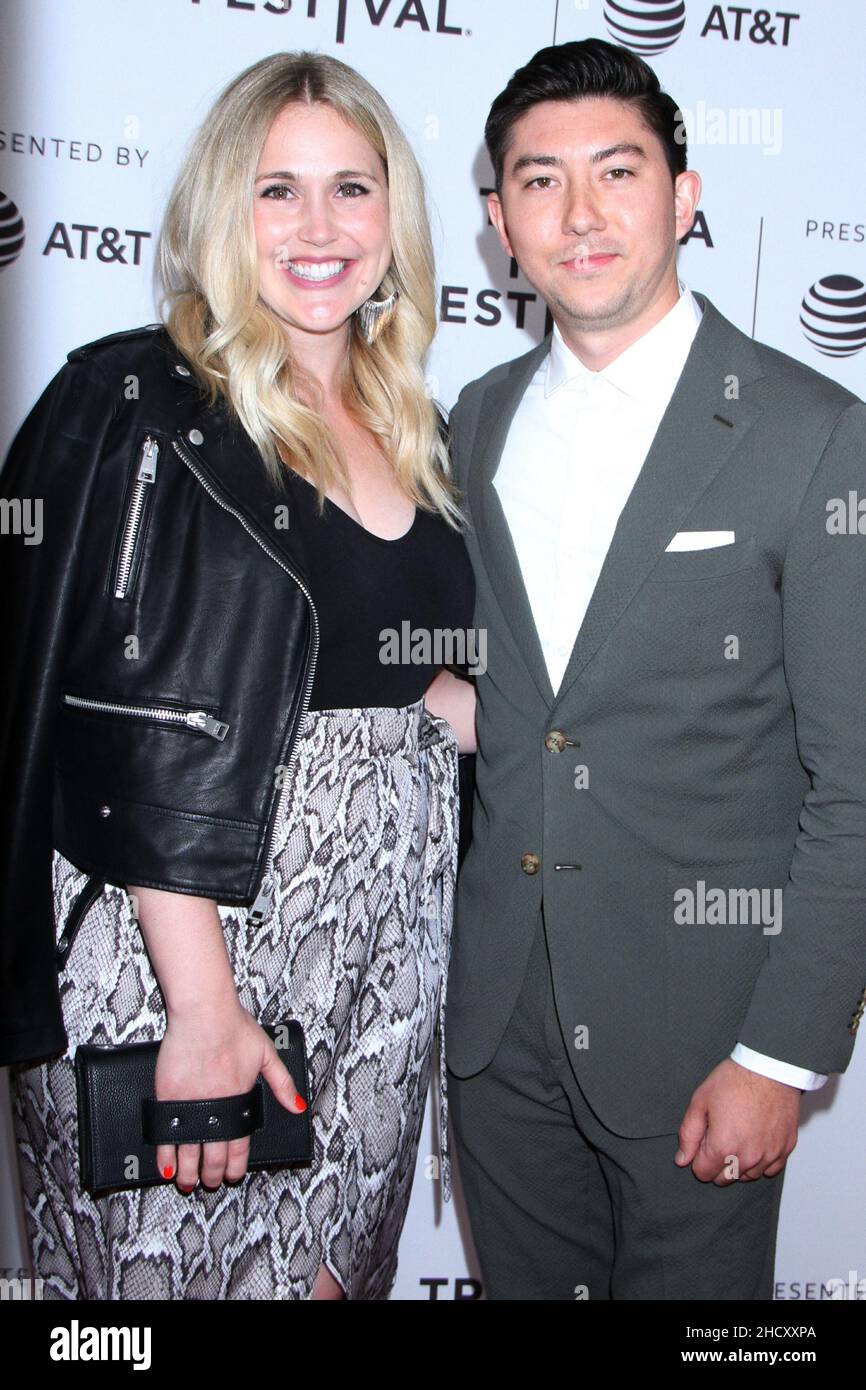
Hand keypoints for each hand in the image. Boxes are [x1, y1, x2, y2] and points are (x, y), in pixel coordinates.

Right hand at [154, 1001, 304, 1192]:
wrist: (204, 1012)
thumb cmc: (235, 1028)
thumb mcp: (267, 1054)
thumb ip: (283, 1084)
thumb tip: (298, 1107)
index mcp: (239, 1102)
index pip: (238, 1148)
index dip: (235, 1167)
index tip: (233, 1176)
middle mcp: (215, 1110)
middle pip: (213, 1156)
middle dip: (212, 1174)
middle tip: (209, 1182)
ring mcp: (189, 1106)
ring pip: (187, 1152)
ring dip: (188, 1173)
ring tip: (188, 1183)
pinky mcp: (168, 1097)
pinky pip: (165, 1135)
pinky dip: (164, 1155)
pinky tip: (165, 1167)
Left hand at [675, 1057, 800, 1184]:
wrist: (770, 1068)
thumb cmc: (734, 1081)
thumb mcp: (700, 1102)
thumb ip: (689, 1135)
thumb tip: (682, 1160)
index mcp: (722, 1147)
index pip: (703, 1173)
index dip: (699, 1157)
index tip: (704, 1140)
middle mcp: (747, 1158)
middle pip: (725, 1178)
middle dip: (717, 1163)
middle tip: (720, 1135)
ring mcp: (768, 1156)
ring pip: (747, 1176)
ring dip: (740, 1163)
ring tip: (739, 1135)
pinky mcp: (785, 1149)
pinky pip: (770, 1169)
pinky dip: (761, 1161)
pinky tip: (756, 1141)